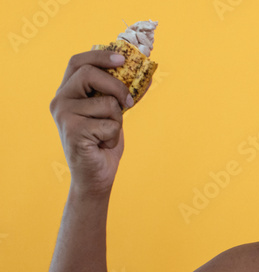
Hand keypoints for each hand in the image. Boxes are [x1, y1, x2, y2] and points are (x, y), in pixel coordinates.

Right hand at [50, 50, 133, 193]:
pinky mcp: (73, 130)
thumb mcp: (113, 114)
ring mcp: (64, 114)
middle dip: (117, 86)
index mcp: (67, 92)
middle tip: (129, 102)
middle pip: (89, 73)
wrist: (96, 177)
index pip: (78, 62)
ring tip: (106, 134)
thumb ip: (119, 94)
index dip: (100, 56)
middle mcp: (60, 100)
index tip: (123, 58)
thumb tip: (146, 75)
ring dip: (117, 120)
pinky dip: (114, 136)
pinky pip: (109, 124)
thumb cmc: (104, 144)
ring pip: (106, 102)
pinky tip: (103, 145)